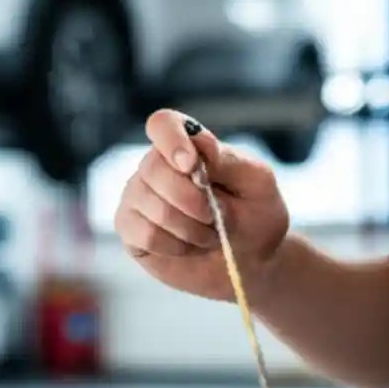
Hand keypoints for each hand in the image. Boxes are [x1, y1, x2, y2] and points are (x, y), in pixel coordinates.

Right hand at [115, 109, 289, 302]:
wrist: (249, 263)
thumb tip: (199, 141)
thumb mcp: (258, 185)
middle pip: (154, 169)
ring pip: (152, 206)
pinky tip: (189, 247)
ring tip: (208, 236)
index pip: (162, 124)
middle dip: (193, 201)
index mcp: (188, 146)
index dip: (172, 141)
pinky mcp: (130, 230)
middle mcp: (155, 167)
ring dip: (190, 228)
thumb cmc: (255, 218)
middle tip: (216, 218)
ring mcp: (138, 197)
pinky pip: (145, 235)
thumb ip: (229, 160)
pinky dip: (175, 246)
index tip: (192, 166)